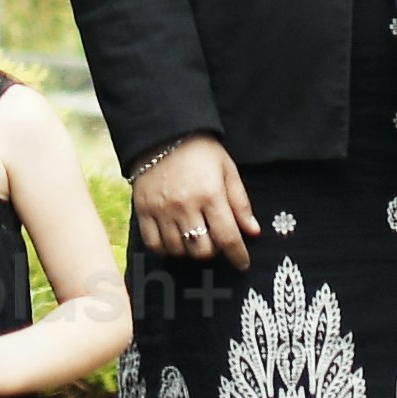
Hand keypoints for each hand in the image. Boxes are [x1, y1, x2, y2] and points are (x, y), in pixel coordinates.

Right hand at [126, 137, 256, 264]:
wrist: (163, 133)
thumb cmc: (201, 151)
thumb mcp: (227, 170)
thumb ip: (240, 203)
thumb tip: (253, 232)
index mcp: (210, 195)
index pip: (228, 237)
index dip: (238, 256)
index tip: (243, 264)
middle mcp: (185, 206)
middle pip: (202, 250)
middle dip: (214, 252)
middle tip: (215, 241)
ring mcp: (162, 210)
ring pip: (178, 250)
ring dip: (190, 250)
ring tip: (194, 238)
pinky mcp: (143, 210)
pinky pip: (153, 244)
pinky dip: (166, 249)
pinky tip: (174, 240)